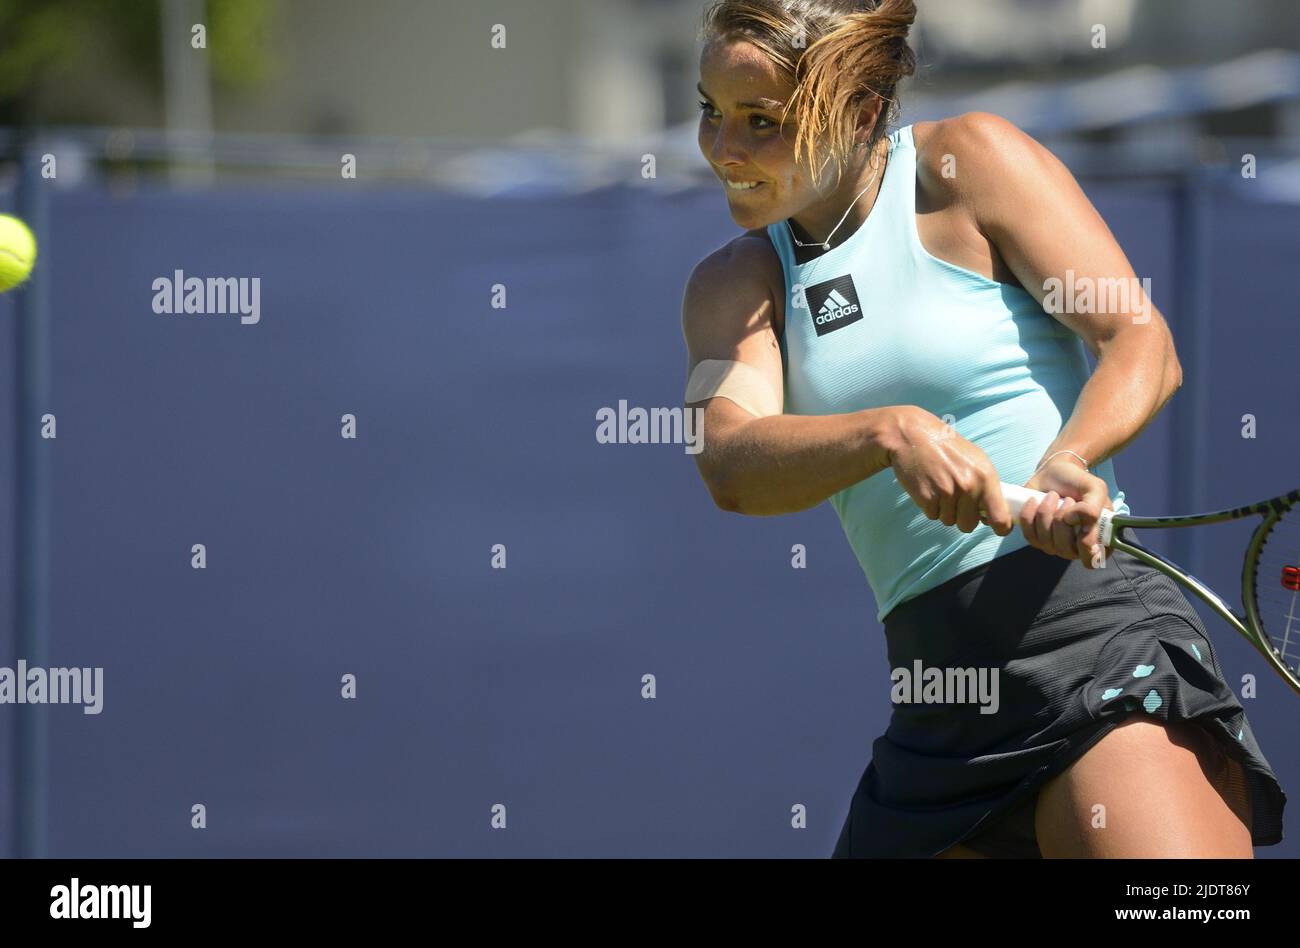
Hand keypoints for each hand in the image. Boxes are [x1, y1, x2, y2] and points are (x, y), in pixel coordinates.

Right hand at [884, 406, 1013, 536]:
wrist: (913, 436)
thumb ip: (988, 486)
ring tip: (940, 488)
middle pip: (969, 525)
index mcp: (986, 477)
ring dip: (944, 511)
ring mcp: (947, 493)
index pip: (1001, 518)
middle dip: (962, 517)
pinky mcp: (927, 497)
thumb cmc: (947, 448)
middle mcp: (969, 486)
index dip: (1000, 527)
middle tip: (955, 499)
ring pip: (949, 521)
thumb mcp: (976, 460)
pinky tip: (929, 488)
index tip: (997, 528)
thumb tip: (995, 514)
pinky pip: (932, 516)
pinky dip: (930, 507)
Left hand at [1020, 455, 1112, 566]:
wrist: (1055, 473)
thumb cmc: (1079, 483)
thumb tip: (1074, 521)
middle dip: (1062, 521)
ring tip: (1053, 496)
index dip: (1085, 546)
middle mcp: (1075, 547)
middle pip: (1064, 549)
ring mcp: (1053, 544)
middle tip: (1068, 500)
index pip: (1091, 559)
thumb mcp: (1095, 489)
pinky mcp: (1035, 536)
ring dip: (1046, 514)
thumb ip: (1092, 508)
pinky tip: (1035, 501)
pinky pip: (1028, 534)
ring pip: (1045, 541)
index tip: (1082, 525)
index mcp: (1097, 540)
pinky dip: (1029, 515)